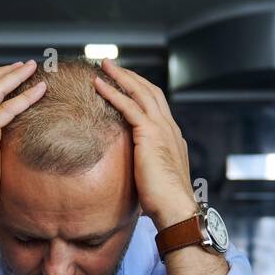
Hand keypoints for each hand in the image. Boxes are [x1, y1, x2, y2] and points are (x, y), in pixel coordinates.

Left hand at [92, 57, 196, 229]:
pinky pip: (129, 106)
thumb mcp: (154, 181)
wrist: (176, 209)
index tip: (126, 84)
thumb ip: (145, 171)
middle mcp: (169, 128)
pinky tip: (98, 84)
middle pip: (150, 91)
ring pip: (140, 92)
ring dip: (121, 76)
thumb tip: (135, 182)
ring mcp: (162, 129)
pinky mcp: (150, 134)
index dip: (141, 92)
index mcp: (172, 138)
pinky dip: (113, 92)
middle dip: (131, 76)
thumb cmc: (165, 203)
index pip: (157, 106)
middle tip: (113, 65)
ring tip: (104, 65)